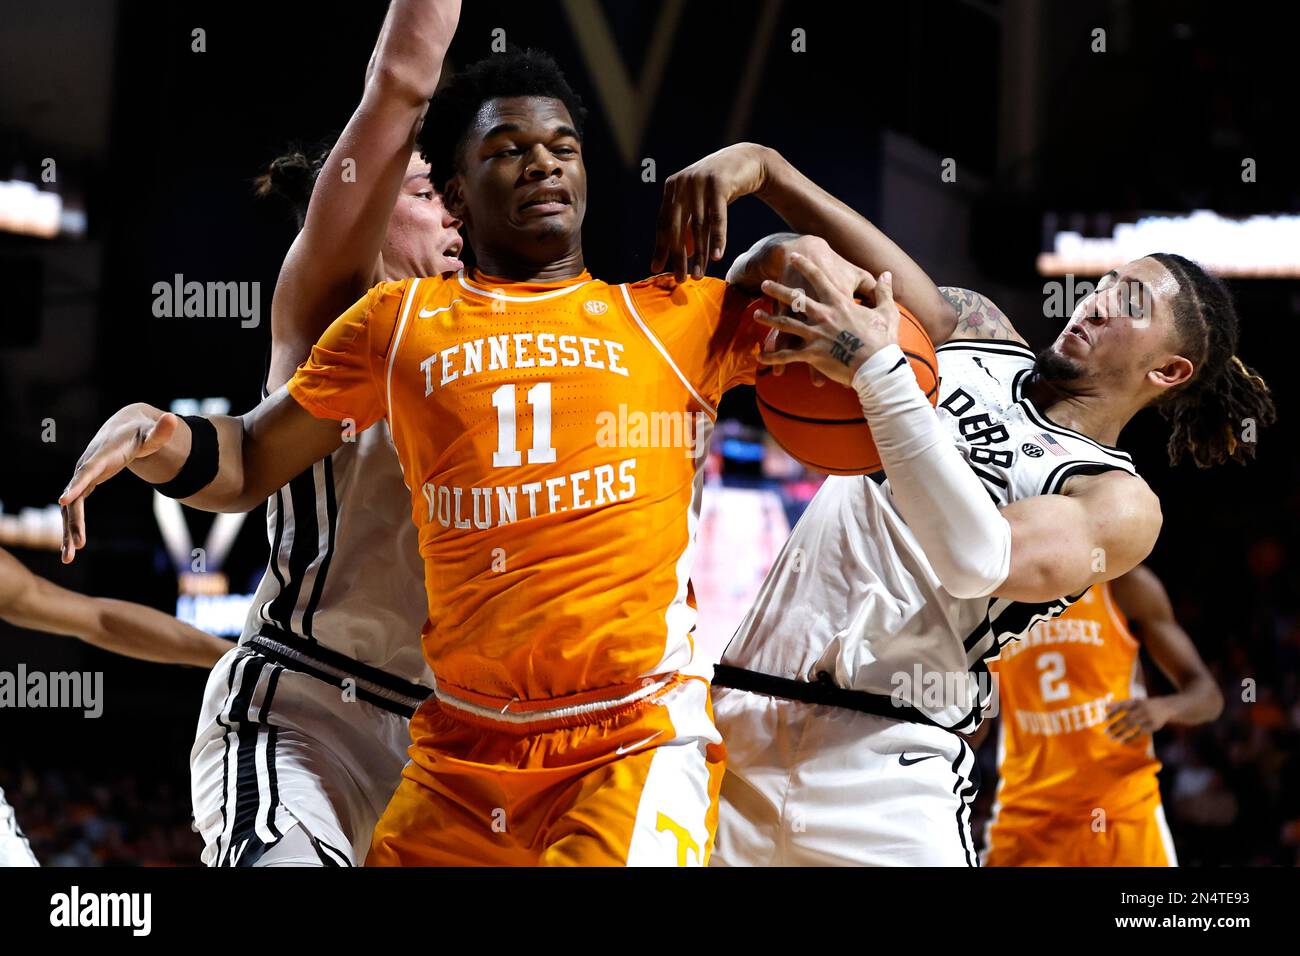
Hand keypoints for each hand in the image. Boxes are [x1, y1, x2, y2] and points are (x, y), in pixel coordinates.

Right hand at [58, 406, 180, 563]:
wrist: (124, 427)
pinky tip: (71, 549)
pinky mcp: (85, 486)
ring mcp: (83, 478)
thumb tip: (172, 418)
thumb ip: (162, 431)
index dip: (76, 485)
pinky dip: (72, 528)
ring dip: (68, 532)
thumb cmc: (141, 432)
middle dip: (74, 521)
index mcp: (102, 455)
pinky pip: (75, 510)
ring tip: (68, 557)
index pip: (87, 471)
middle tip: (76, 545)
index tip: (62, 501)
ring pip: (71, 508)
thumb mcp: (153, 433)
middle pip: (75, 497)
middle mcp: (87, 467)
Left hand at [652, 143, 771, 281]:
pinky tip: (718, 257)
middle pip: (676, 227)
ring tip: (698, 275)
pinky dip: (717, 239)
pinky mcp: (718, 183)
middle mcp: (682, 183)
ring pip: (697, 226)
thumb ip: (689, 224)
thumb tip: (684, 252)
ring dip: (699, 254)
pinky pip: (717, 218)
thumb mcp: (700, 203)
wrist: (749, 160)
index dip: (660, 246)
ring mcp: (699, 182)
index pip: (663, 223)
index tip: (656, 268)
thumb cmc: (722, 185)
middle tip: (680, 279)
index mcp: (672, 188)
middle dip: (678, 256)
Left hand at [755, 249, 898, 386]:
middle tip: (764, 284)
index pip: (818, 278)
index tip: (793, 255)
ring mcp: (815, 334)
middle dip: (778, 290)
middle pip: (795, 298)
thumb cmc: (883, 340)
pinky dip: (773, 356)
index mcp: (839, 303)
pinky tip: (760, 356)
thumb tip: (886, 275)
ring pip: (786, 323)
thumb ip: (882, 291)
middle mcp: (823, 315)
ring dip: (769, 319)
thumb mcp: (886, 311)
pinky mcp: (811, 354)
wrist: (877, 367)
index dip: (804, 265)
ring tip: (756, 315)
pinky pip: (787, 355)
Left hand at [1105, 697, 1172, 743]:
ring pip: (1132, 726)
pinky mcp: (1152, 726)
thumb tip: (1105, 706)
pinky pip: (1139, 733)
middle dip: (1115, 725)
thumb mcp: (1134, 702)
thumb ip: (1120, 704)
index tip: (1104, 719)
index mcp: (1135, 702)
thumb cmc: (1144, 705)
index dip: (1113, 712)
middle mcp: (1141, 709)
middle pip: (1126, 718)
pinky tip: (1122, 741)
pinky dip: (1130, 738)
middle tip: (1105, 732)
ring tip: (1111, 738)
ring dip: (1120, 733)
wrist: (1165, 707)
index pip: (1122, 706)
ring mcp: (1147, 718)